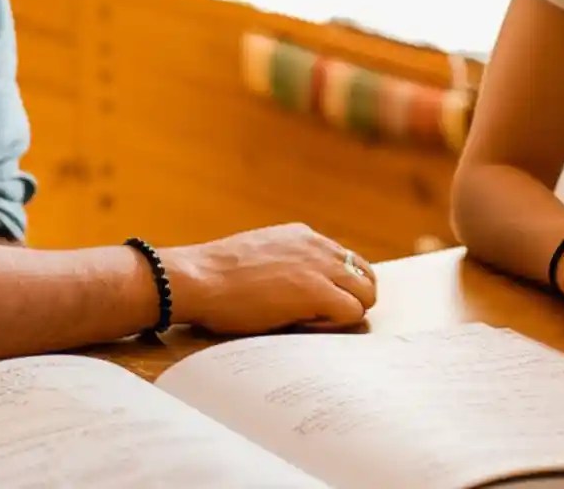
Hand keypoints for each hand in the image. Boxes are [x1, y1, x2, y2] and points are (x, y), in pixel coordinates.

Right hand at [163, 224, 377, 334]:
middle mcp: (317, 246)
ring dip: (348, 312)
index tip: (322, 303)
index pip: (345, 260)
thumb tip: (297, 288)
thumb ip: (285, 264)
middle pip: (365, 275)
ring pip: (366, 294)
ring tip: (316, 324)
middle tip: (328, 319)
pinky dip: (337, 325)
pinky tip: (308, 327)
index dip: (339, 286)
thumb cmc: (215, 277)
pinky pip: (352, 312)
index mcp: (302, 236)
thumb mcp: (257, 256)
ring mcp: (320, 266)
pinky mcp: (317, 291)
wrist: (197, 278)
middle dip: (353, 298)